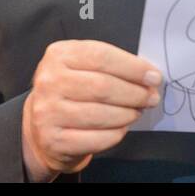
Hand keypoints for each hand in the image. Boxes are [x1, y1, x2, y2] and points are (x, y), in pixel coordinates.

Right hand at [21, 40, 161, 181]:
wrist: (41, 126)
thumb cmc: (70, 90)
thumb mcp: (82, 67)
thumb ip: (111, 66)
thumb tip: (149, 77)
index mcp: (58, 55)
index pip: (101, 56)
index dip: (132, 67)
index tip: (153, 76)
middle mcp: (49, 81)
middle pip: (103, 86)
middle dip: (135, 93)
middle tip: (151, 98)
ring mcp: (48, 112)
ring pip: (101, 114)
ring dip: (128, 114)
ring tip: (137, 112)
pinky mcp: (54, 140)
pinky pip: (97, 139)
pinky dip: (116, 133)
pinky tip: (121, 127)